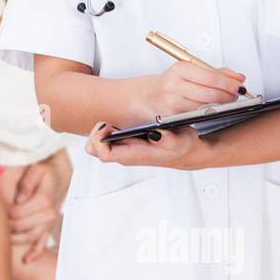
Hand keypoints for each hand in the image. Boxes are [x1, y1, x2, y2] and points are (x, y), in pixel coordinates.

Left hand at [10, 159, 62, 261]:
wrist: (59, 176)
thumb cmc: (45, 172)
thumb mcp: (37, 170)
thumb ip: (28, 182)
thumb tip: (20, 197)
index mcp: (44, 199)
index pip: (20, 212)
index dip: (6, 214)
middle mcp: (49, 213)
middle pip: (24, 226)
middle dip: (8, 228)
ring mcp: (49, 222)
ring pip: (31, 237)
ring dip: (16, 241)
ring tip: (3, 239)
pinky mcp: (48, 227)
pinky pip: (42, 243)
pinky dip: (35, 253)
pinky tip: (26, 260)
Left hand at [83, 120, 201, 169]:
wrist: (185, 151)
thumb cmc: (182, 146)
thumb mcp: (181, 142)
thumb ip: (169, 140)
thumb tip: (155, 134)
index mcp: (133, 156)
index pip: (104, 154)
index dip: (98, 140)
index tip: (107, 126)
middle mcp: (124, 154)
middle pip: (95, 150)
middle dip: (94, 135)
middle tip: (107, 123)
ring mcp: (123, 149)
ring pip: (97, 146)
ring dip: (99, 132)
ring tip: (110, 124)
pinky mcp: (125, 143)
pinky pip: (105, 140)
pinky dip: (105, 131)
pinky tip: (114, 124)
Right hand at [140, 62, 245, 117]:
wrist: (146, 96)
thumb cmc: (170, 82)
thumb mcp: (190, 71)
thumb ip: (216, 72)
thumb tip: (239, 77)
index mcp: (179, 69)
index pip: (211, 77)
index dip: (229, 83)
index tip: (240, 86)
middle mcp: (174, 85)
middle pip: (211, 94)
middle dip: (228, 96)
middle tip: (236, 95)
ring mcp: (172, 102)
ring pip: (206, 106)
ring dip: (221, 105)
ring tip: (227, 101)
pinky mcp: (171, 116)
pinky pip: (197, 114)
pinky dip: (208, 111)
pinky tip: (212, 108)